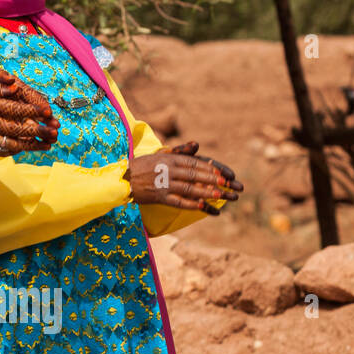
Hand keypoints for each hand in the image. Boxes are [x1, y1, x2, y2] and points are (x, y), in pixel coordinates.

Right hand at [0, 62, 58, 156]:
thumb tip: (15, 84)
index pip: (15, 107)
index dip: (33, 110)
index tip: (48, 112)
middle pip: (17, 127)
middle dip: (38, 130)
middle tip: (54, 131)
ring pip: (12, 142)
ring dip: (32, 144)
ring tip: (47, 144)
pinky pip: (2, 151)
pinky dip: (17, 150)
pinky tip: (27, 148)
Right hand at [128, 142, 243, 213]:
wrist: (121, 179)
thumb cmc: (142, 166)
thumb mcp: (160, 155)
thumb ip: (180, 151)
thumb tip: (197, 145)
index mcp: (169, 159)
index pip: (196, 163)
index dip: (212, 170)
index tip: (227, 175)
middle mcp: (168, 170)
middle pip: (196, 176)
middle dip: (216, 182)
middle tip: (232, 187)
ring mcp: (163, 184)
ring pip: (190, 189)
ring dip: (208, 193)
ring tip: (223, 198)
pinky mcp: (158, 197)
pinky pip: (178, 202)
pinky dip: (192, 205)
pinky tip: (205, 208)